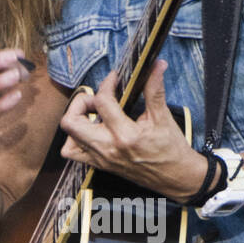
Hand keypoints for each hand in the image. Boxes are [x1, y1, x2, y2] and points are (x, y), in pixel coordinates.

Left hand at [59, 59, 208, 201]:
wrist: (175, 178)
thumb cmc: (171, 150)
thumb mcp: (163, 117)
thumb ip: (155, 89)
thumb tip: (156, 65)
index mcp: (125, 135)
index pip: (102, 102)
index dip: (107, 84)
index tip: (114, 79)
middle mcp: (108, 149)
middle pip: (71, 122)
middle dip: (81, 103)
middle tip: (98, 100)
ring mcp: (101, 159)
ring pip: (68, 140)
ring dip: (76, 122)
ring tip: (93, 116)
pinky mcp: (100, 165)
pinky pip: (74, 153)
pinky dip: (75, 139)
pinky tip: (91, 131)